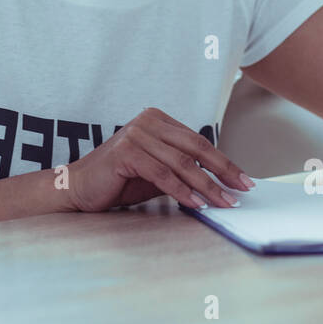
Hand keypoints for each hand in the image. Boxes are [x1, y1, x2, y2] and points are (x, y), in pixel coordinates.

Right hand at [64, 107, 253, 211]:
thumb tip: (220, 183)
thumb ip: (183, 170)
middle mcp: (148, 121)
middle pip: (196, 147)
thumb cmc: (120, 181)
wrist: (79, 187)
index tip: (243, 180)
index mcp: (158, 120)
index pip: (199, 141)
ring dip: (206, 186)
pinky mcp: (126, 152)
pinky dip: (182, 191)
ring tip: (222, 203)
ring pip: (182, 163)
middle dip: (223, 171)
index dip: (224, 161)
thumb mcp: (158, 172)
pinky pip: (162, 174)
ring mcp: (136, 134)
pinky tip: (196, 204)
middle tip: (241, 190)